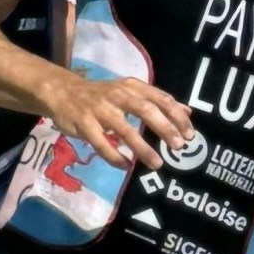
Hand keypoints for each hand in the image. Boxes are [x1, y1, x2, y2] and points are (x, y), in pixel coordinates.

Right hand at [41, 66, 193, 171]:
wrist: (63, 92)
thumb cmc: (102, 95)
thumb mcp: (130, 91)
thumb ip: (158, 101)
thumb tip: (187, 112)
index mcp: (132, 87)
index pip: (160, 99)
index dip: (177, 116)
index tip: (190, 134)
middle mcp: (117, 95)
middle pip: (146, 110)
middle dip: (165, 128)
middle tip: (178, 146)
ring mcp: (100, 110)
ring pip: (124, 130)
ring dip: (143, 148)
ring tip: (158, 163)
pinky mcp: (84, 125)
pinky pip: (102, 144)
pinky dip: (115, 157)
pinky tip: (127, 166)